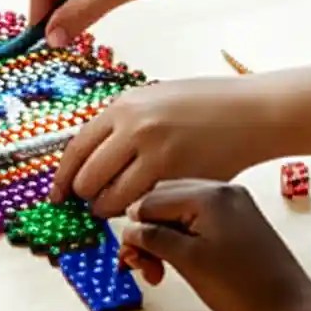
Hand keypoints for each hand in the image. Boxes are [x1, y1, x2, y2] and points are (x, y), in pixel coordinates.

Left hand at [50, 77, 277, 216]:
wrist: (252, 112)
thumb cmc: (205, 106)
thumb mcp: (154, 100)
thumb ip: (122, 124)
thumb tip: (91, 153)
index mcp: (123, 107)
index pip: (76, 149)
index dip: (63, 178)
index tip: (57, 196)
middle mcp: (134, 128)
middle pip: (88, 178)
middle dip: (87, 197)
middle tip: (93, 203)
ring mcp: (156, 153)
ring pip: (112, 198)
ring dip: (110, 209)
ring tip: (120, 207)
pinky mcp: (178, 177)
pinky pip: (144, 204)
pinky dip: (139, 211)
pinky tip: (148, 206)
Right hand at [119, 180, 310, 310]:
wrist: (289, 309)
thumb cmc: (242, 288)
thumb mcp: (187, 261)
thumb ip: (153, 239)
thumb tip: (129, 229)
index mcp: (208, 196)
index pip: (150, 201)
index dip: (133, 230)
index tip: (129, 259)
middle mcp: (222, 191)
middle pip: (162, 201)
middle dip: (146, 234)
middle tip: (141, 266)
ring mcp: (233, 204)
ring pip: (178, 211)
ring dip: (162, 238)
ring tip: (158, 271)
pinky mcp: (239, 220)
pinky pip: (198, 219)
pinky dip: (182, 238)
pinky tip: (178, 260)